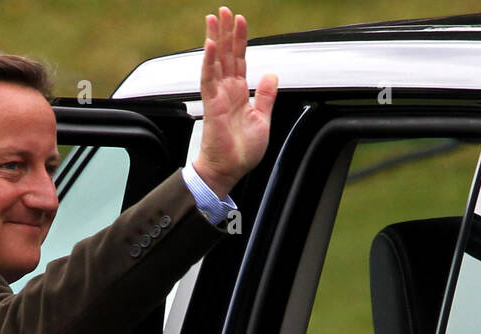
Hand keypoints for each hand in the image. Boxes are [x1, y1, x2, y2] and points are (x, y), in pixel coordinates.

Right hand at [193, 7, 277, 198]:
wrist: (230, 170)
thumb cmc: (242, 151)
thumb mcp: (263, 119)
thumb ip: (266, 96)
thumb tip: (271, 75)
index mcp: (239, 93)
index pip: (239, 60)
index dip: (240, 40)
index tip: (240, 21)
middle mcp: (227, 91)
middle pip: (226, 55)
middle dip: (225, 31)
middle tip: (224, 10)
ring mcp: (217, 96)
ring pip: (215, 61)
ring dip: (214, 38)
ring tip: (214, 18)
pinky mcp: (211, 104)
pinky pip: (209, 79)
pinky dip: (209, 61)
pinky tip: (210, 45)